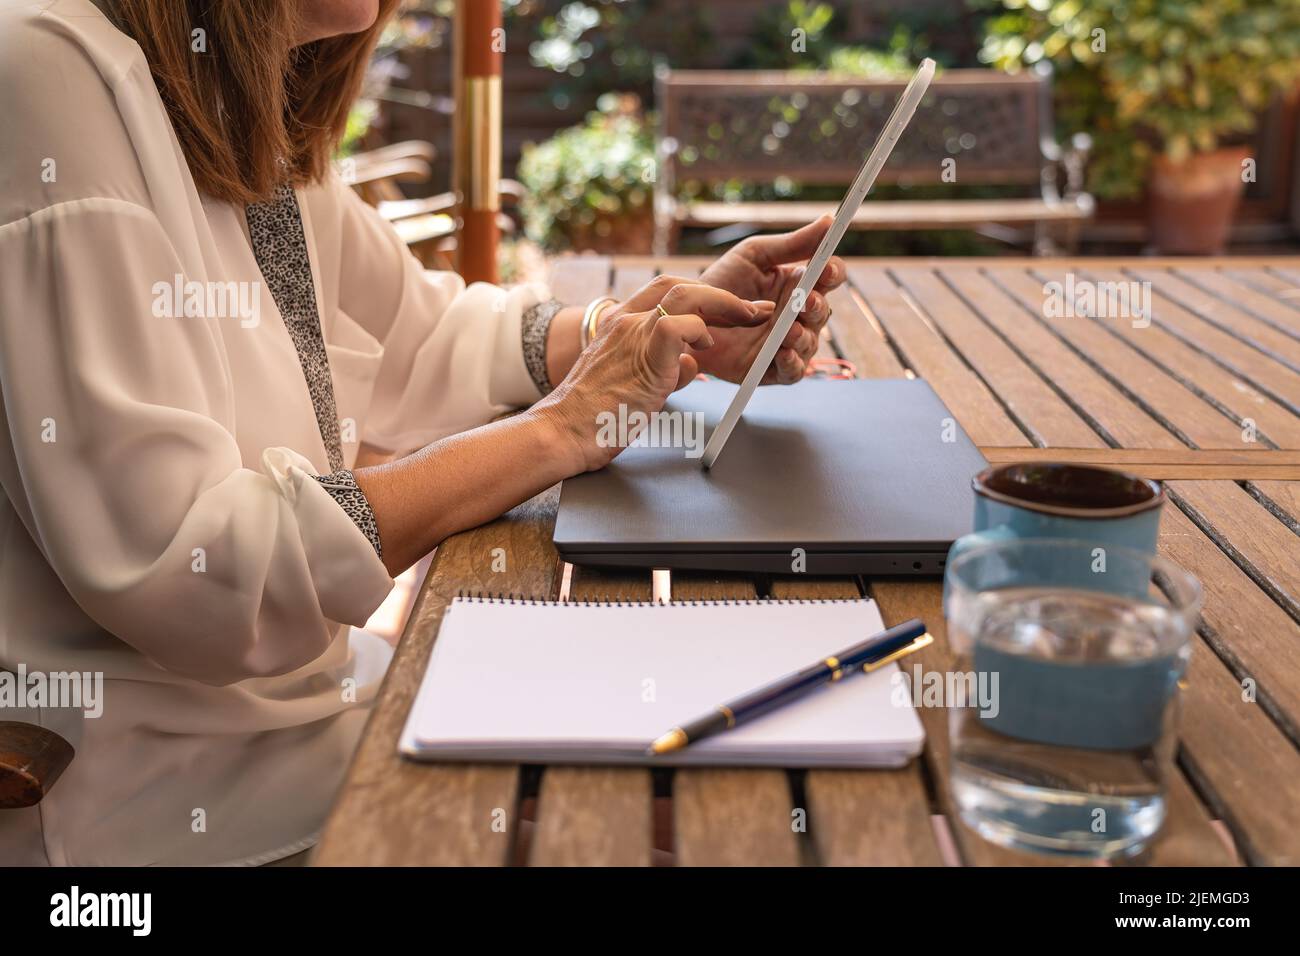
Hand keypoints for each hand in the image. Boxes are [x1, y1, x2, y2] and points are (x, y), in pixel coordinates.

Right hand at [534, 277, 766, 471]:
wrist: (562, 432)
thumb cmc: (592, 418)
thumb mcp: (634, 384)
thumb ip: (662, 368)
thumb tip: (690, 366)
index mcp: (620, 326)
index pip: (664, 291)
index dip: (701, 295)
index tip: (726, 309)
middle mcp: (626, 323)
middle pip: (679, 285)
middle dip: (722, 294)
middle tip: (752, 310)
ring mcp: (632, 336)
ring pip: (683, 296)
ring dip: (724, 305)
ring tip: (749, 318)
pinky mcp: (642, 357)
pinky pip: (677, 328)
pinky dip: (697, 334)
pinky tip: (702, 353)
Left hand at [698, 216, 846, 383]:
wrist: (687, 316)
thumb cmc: (721, 283)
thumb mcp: (755, 255)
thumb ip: (792, 243)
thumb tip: (829, 220)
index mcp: (798, 285)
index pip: (828, 278)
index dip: (833, 273)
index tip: (827, 268)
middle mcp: (797, 316)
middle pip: (822, 312)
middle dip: (816, 306)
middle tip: (804, 300)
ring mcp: (786, 343)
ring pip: (810, 343)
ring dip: (803, 336)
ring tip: (789, 330)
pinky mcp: (770, 368)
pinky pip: (792, 371)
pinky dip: (792, 364)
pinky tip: (783, 353)